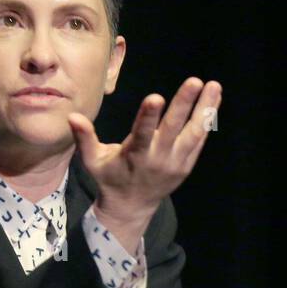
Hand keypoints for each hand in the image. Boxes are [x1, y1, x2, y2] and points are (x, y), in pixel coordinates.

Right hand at [70, 77, 221, 225]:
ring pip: (193, 133)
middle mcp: (158, 159)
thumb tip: (72, 116)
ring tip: (214, 86)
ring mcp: (175, 163)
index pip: (142, 133)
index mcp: (135, 156)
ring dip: (205, 109)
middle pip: (174, 129)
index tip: (156, 97)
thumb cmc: (110, 178)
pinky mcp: (186, 165)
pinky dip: (206, 122)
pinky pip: (199, 141)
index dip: (149, 116)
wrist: (132, 207)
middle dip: (184, 104)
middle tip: (194, 81)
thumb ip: (84, 138)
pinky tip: (213, 102)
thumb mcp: (92, 161)